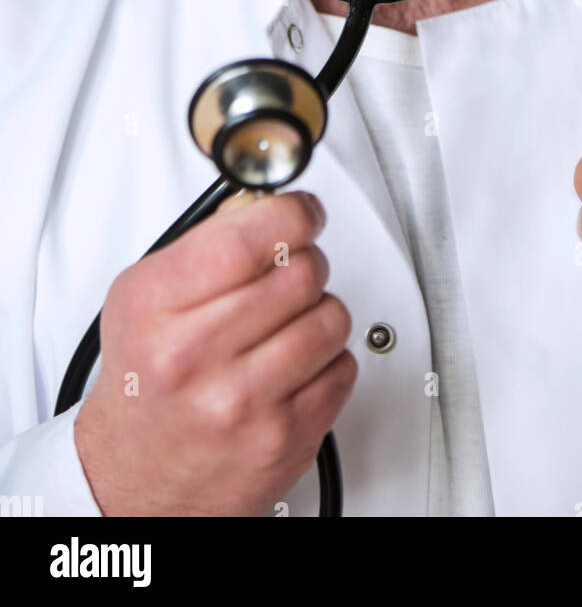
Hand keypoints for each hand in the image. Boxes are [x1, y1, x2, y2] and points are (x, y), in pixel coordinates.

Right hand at [74, 190, 356, 515]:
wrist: (136, 477)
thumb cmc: (146, 381)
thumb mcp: (145, 299)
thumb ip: (205, 243)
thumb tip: (272, 205)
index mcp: (155, 309)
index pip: (246, 239)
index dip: (292, 214)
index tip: (303, 212)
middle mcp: (195, 357)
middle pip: (300, 272)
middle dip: (305, 262)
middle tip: (288, 273)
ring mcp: (243, 403)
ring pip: (331, 317)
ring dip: (320, 311)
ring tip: (289, 324)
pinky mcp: (286, 438)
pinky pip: (344, 367)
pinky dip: (328, 360)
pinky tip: (293, 366)